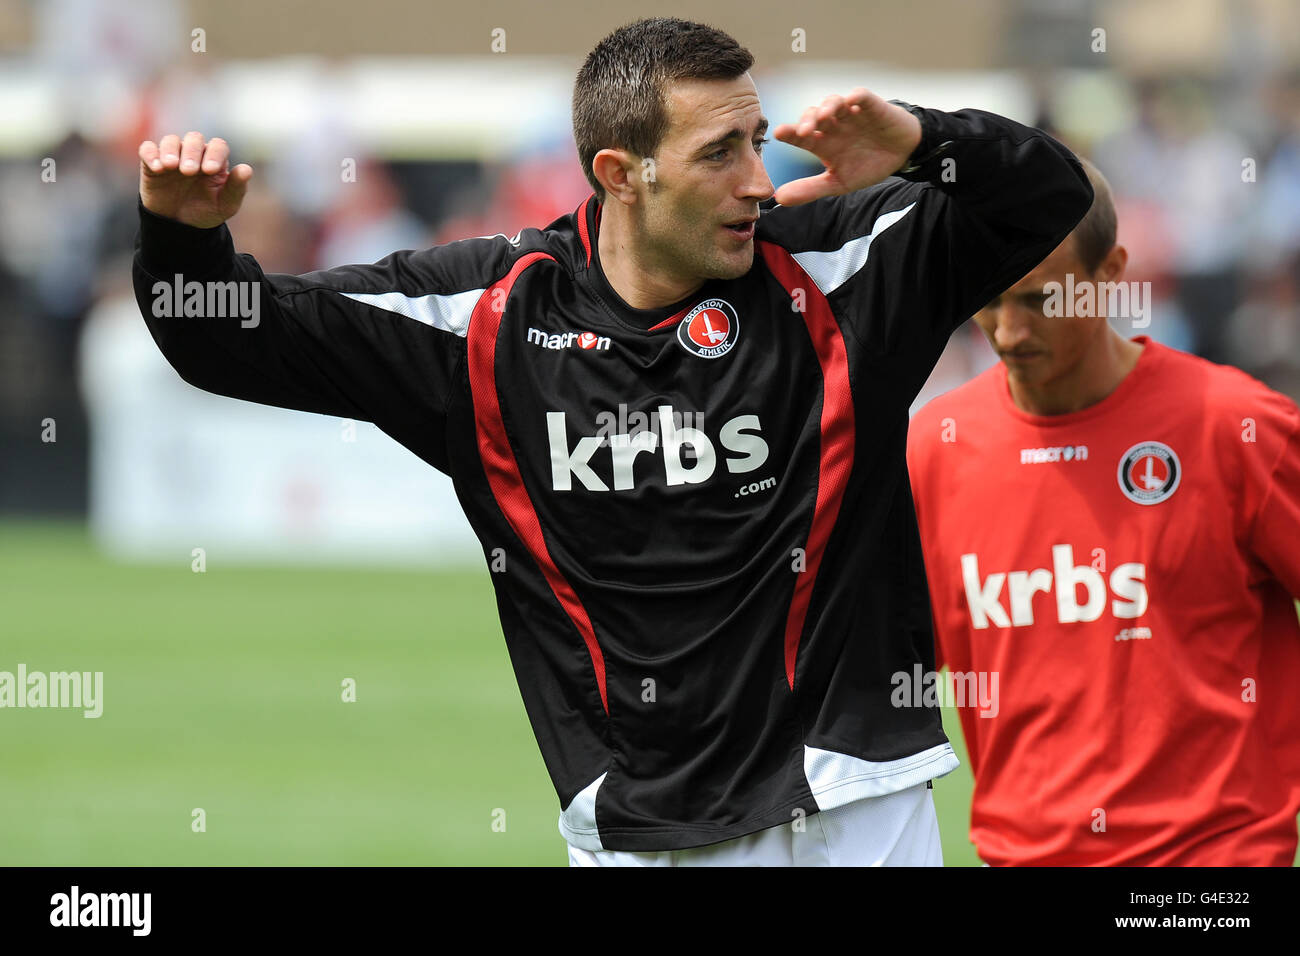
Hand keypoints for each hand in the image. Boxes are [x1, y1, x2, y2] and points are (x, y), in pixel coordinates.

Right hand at [138, 131, 251, 228]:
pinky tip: (158, 167)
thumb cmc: (206, 210)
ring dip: (171, 150)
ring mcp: (173, 156)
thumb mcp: (225, 204)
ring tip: (172, 166)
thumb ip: (236, 188)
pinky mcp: (152, 163)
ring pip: (171, 141)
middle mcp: (194, 153)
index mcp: (214, 160)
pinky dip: (151, 154)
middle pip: (194, 139)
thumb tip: (247, 169)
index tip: (210, 170)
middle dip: (193, 153)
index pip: (218, 146)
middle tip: (189, 171)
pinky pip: (148, 149)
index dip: (215, 154)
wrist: (181, 225)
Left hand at [771, 89, 922, 205]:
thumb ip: (810, 189)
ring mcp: (851, 114)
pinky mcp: (871, 106)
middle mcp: (833, 125)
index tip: (779, 134)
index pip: (801, 136)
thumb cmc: (868, 165)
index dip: (790, 134)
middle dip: (807, 120)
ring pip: (834, 102)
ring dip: (827, 107)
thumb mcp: (838, 183)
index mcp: (823, 142)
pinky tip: (850, 101)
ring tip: (824, 116)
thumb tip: (779, 198)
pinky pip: (861, 96)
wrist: (902, 155)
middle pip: (814, 115)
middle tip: (804, 131)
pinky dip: (856, 97)